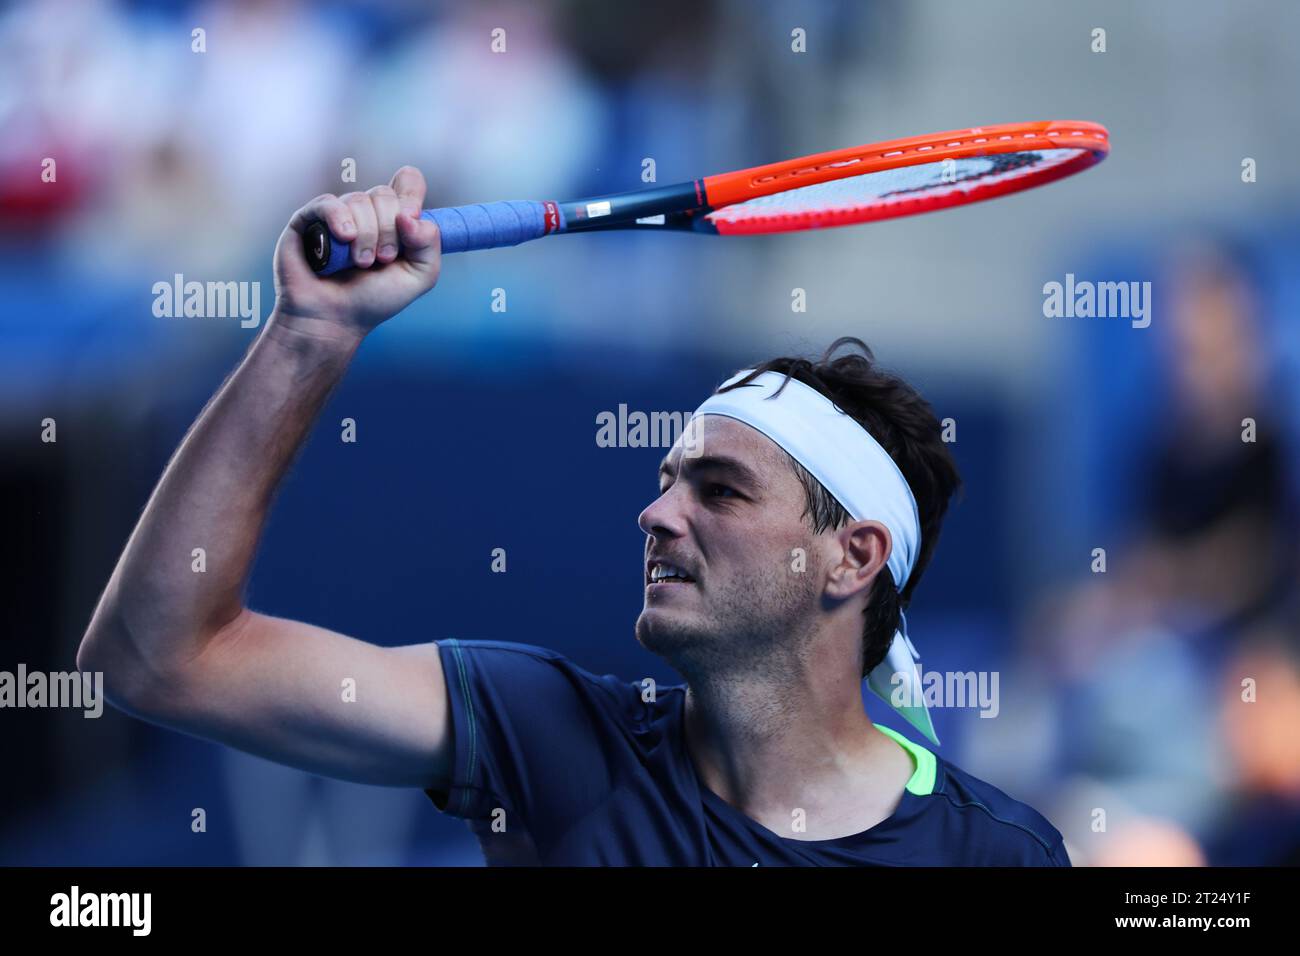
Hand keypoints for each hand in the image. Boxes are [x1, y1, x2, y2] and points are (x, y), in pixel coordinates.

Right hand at [272, 166, 441, 339]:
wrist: (334, 320)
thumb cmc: (373, 300)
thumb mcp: (419, 277)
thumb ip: (430, 244)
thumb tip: (410, 216)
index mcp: (394, 220)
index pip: (408, 182)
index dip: (411, 195)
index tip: (410, 219)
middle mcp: (366, 213)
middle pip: (385, 194)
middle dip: (389, 230)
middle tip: (383, 259)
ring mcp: (337, 214)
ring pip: (359, 200)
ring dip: (366, 235)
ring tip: (361, 263)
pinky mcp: (308, 220)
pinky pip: (328, 203)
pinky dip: (340, 219)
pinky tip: (344, 239)